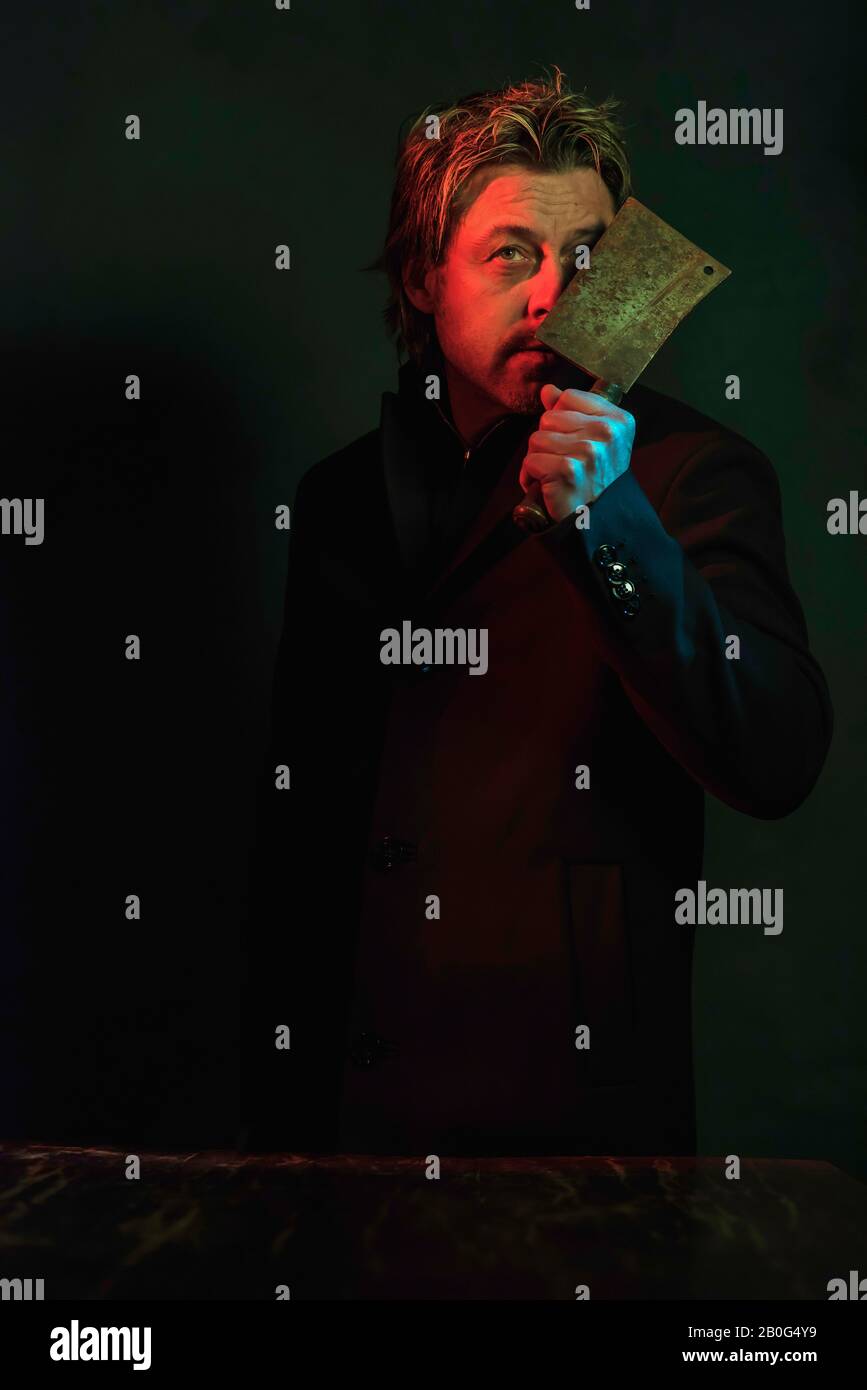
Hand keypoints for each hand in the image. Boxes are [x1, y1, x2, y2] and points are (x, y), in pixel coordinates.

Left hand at [519, 383, 635, 522]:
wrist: (598, 522)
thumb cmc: (593, 481)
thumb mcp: (593, 442)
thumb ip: (571, 411)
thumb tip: (548, 390)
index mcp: (618, 420)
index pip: (568, 397)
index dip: (560, 419)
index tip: (571, 441)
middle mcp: (607, 433)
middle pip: (549, 418)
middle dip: (547, 441)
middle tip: (562, 463)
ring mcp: (588, 452)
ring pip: (537, 439)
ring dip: (538, 460)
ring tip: (555, 476)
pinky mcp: (568, 470)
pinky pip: (531, 461)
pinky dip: (531, 478)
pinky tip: (547, 487)